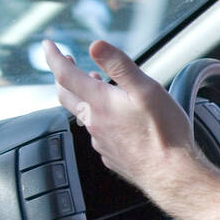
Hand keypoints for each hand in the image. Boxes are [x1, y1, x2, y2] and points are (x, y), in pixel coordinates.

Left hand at [43, 38, 200, 198]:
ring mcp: (100, 141)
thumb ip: (119, 66)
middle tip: (67, 62)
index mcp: (100, 103)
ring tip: (97, 87)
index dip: (53, 57)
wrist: (171, 174)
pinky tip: (115, 119)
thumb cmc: (164, 133)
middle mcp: (94, 122)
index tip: (48, 45)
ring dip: (84, 97)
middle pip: (66, 95)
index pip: (65, 75)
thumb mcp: (146, 89)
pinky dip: (99, 119)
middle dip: (63, 76)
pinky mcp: (110, 155)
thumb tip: (95, 46)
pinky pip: (97, 133)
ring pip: (83, 115)